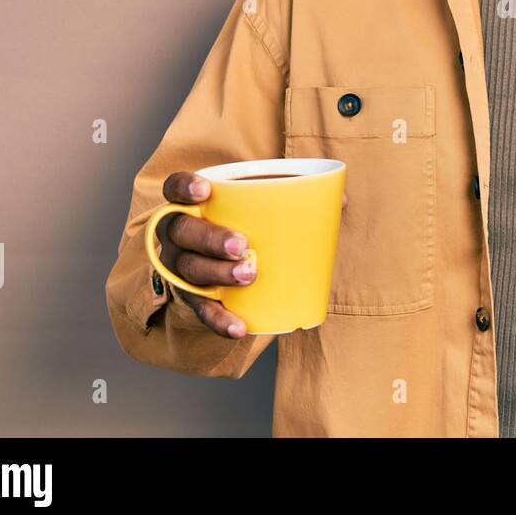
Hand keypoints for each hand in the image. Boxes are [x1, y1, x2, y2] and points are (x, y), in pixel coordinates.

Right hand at [156, 171, 346, 338]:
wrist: (223, 262)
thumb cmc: (248, 224)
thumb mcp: (263, 207)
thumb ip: (295, 197)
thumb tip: (339, 200)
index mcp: (194, 203)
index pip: (176, 188)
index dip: (185, 187)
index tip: (207, 191)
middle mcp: (179, 234)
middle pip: (183, 231)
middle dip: (211, 239)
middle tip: (243, 246)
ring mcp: (181, 266)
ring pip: (189, 269)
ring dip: (217, 274)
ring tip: (249, 275)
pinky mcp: (193, 297)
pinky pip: (201, 310)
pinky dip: (219, 320)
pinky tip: (239, 327)